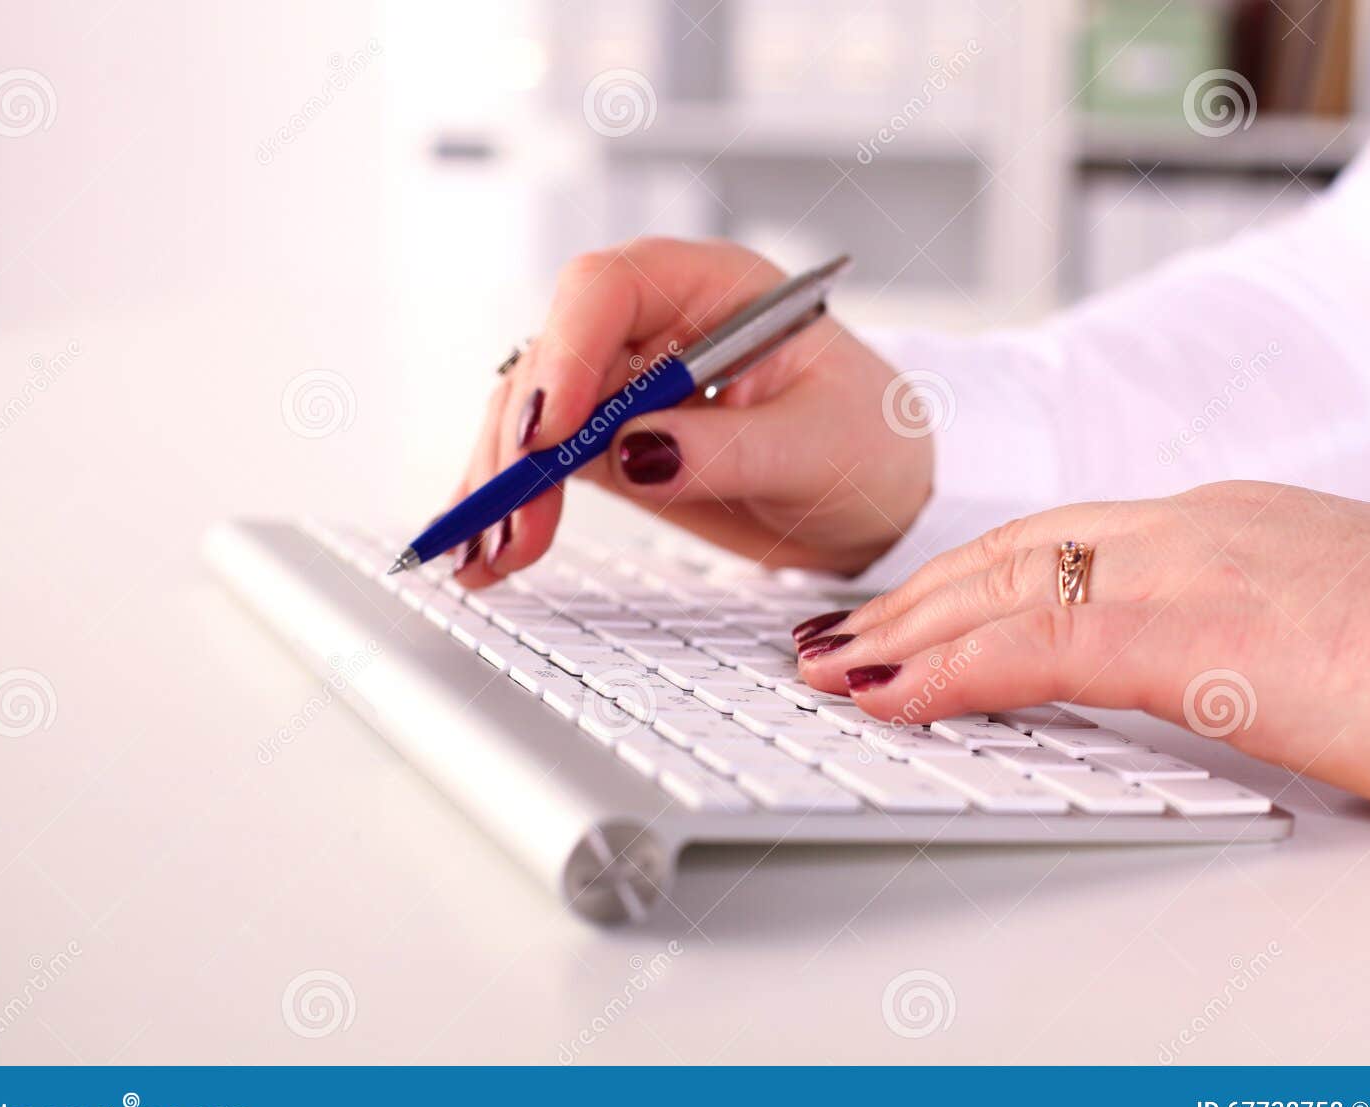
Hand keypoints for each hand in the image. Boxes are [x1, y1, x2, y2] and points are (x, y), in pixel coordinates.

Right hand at [446, 237, 931, 584]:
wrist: (880, 494)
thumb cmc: (870, 442)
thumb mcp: (821, 447)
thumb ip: (729, 447)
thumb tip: (634, 451)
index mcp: (715, 288)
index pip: (610, 289)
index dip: (566, 350)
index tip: (550, 430)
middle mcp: (657, 323)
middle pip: (552, 355)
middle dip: (521, 439)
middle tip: (510, 516)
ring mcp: (625, 382)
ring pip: (531, 414)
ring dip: (504, 482)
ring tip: (494, 554)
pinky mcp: (610, 443)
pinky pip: (543, 464)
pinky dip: (512, 507)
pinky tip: (488, 553)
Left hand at [795, 481, 1369, 834]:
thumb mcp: (1339, 642)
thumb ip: (1249, 642)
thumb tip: (1205, 681)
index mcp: (1233, 527)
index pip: (1062, 544)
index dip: (970, 583)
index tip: (912, 618)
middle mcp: (1202, 527)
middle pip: (1013, 555)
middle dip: (916, 600)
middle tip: (841, 640)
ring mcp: (1200, 567)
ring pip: (1005, 588)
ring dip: (905, 632)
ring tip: (832, 668)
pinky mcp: (1206, 633)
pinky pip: (1035, 645)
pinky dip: (946, 669)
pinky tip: (891, 696)